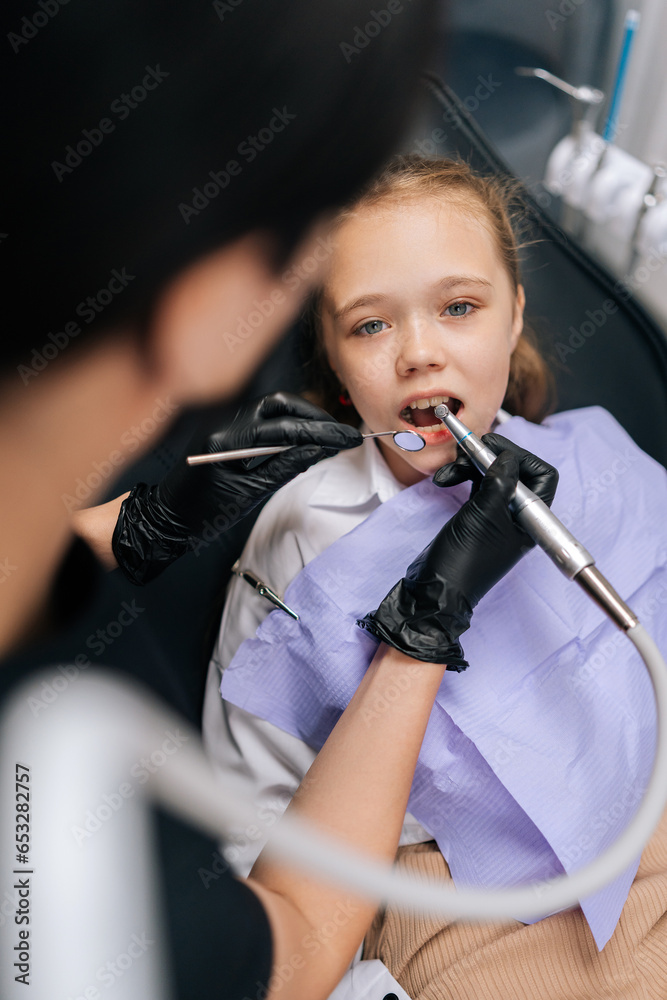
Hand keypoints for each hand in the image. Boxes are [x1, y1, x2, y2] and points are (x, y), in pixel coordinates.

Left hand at [112, 393, 361, 583]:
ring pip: (272, 408)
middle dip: (314, 416)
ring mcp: (223, 423)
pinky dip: (286, 426)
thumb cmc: (201, 514)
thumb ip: (285, 467)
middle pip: (280, 404)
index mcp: (227, 442)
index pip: (284, 428)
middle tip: (340, 435)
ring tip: (327, 436)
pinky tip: (303, 439)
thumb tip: (320, 450)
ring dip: (302, 418)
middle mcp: (224, 423)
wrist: (167, 519)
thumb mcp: (249, 495)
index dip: (321, 433)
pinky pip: (261, 420)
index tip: (348, 439)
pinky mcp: (226, 430)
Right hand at [358, 436, 558, 669]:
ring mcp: (497, 515)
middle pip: (516, 471)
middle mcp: (518, 516)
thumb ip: (500, 482)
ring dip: (471, 466)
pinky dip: (462, 478)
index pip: (542, 476)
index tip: (494, 449)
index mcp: (531, 519)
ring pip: (493, 476)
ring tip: (449, 470)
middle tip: (468, 450)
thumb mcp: (485, 515)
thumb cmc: (465, 559)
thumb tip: (507, 455)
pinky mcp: (477, 515)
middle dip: (491, 457)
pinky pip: (477, 486)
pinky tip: (445, 479)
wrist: (435, 590)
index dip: (522, 457)